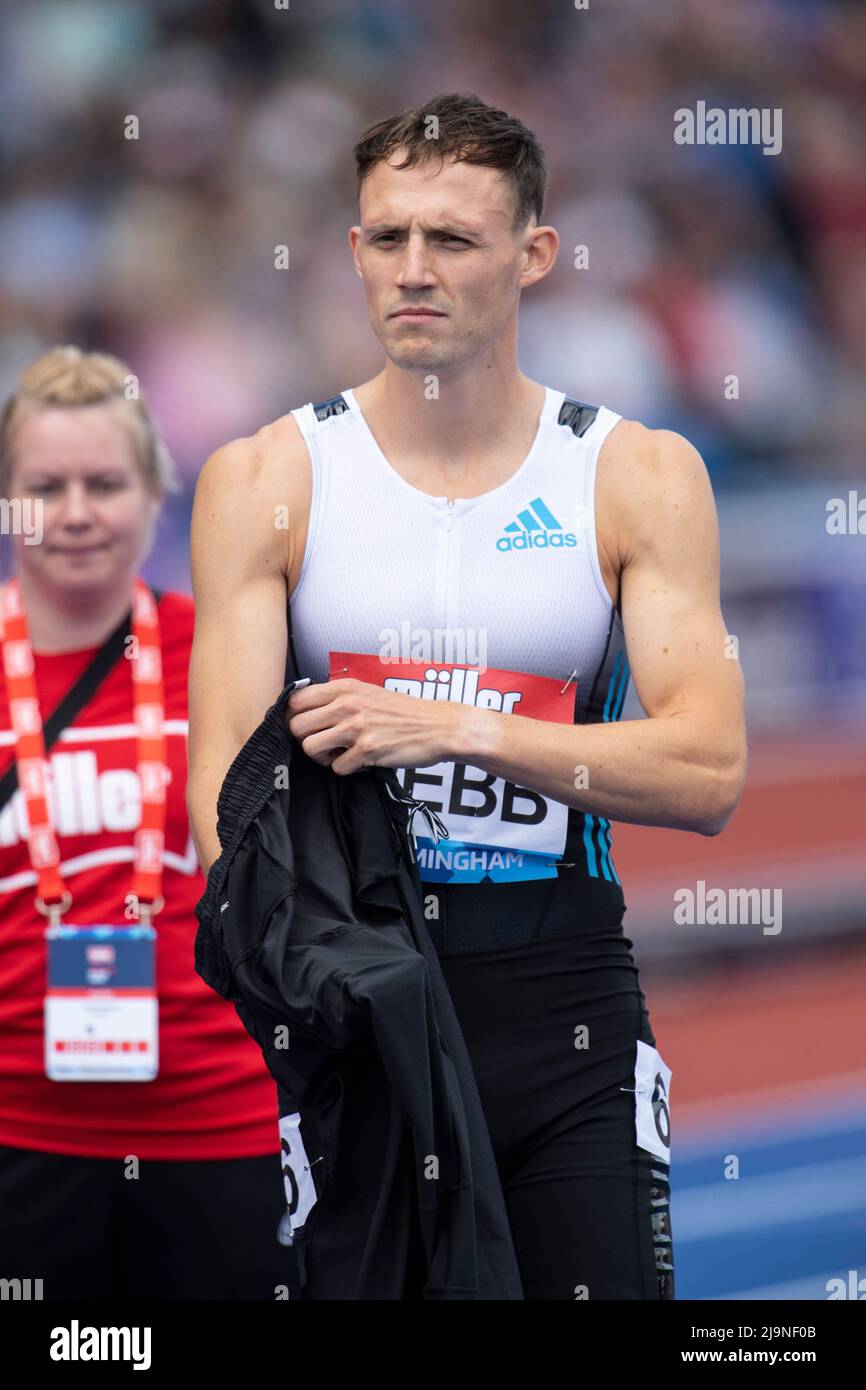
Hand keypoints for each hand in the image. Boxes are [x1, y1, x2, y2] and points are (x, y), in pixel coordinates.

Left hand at [284, 677, 460, 775]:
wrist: (439, 726)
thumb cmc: (405, 712)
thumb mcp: (368, 692)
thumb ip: (339, 698)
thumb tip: (307, 711)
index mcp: (345, 688)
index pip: (296, 700)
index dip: (295, 717)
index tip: (306, 727)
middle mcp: (347, 704)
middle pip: (297, 727)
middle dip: (307, 740)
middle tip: (325, 743)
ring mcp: (356, 727)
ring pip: (310, 748)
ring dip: (323, 757)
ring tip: (341, 754)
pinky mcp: (367, 750)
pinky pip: (337, 768)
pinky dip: (347, 769)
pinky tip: (362, 761)